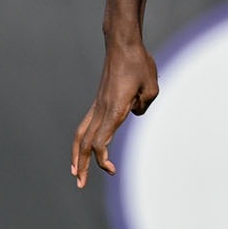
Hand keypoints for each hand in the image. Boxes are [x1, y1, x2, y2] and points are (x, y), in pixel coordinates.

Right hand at [70, 42, 158, 187]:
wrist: (123, 44)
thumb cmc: (139, 64)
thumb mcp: (151, 88)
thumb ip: (144, 106)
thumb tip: (135, 111)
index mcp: (113, 110)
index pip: (100, 142)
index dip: (102, 160)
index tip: (112, 170)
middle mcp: (101, 110)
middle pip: (85, 143)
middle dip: (82, 166)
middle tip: (80, 185)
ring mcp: (98, 105)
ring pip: (81, 134)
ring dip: (77, 154)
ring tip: (75, 172)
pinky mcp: (99, 101)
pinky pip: (87, 124)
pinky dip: (83, 139)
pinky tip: (85, 147)